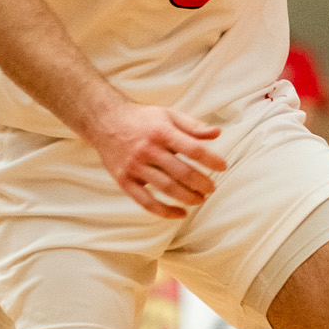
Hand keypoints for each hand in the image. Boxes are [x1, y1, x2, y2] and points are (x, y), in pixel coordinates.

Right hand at [89, 102, 228, 218]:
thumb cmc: (142, 119)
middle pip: (182, 172)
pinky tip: (180, 213)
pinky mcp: (124, 181)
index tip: (222, 167)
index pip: (192, 149)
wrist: (105, 121)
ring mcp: (135, 167)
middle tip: (211, 188)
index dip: (211, 160)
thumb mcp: (168, 115)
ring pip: (167, 188)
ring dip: (188, 197)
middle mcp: (148, 150)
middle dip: (201, 183)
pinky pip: (146, 202)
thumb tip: (217, 133)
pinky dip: (165, 211)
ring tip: (200, 199)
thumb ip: (193, 126)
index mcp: (162, 131)